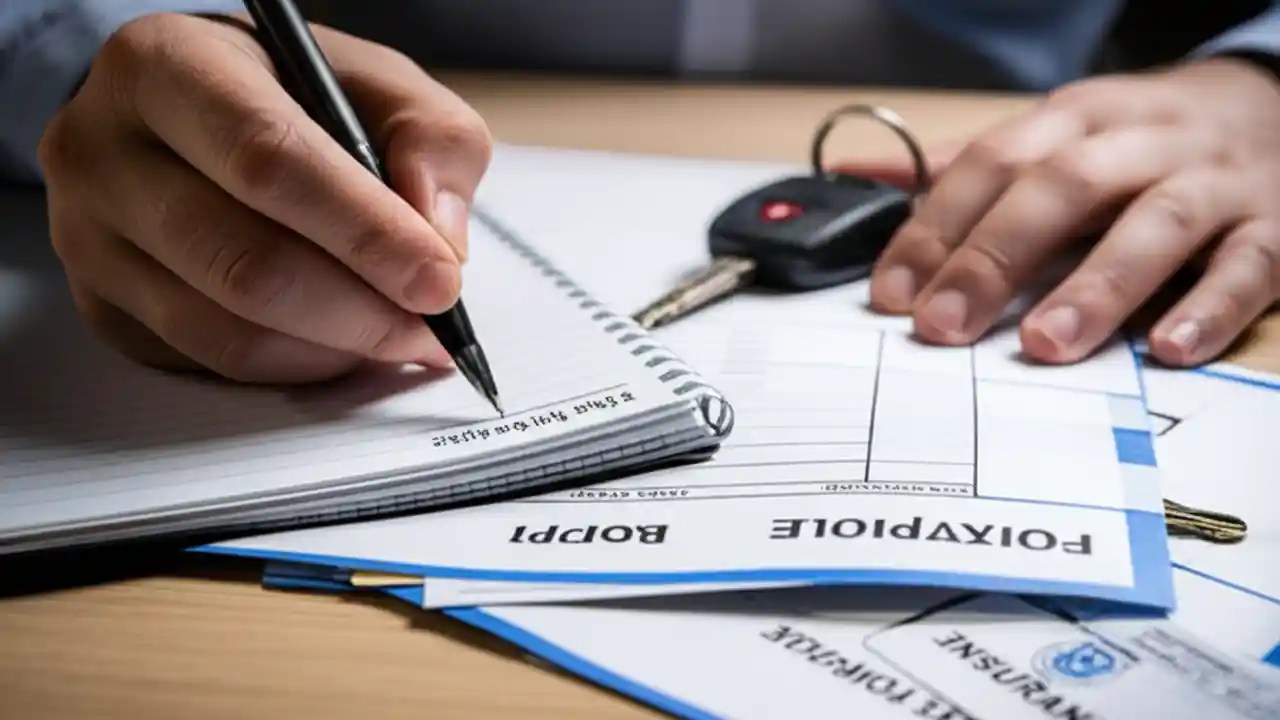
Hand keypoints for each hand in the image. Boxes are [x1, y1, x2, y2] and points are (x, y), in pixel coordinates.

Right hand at [38, 12, 491, 382]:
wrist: (188, 116)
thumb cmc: (287, 95)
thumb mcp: (373, 81)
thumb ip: (429, 136)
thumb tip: (438, 235)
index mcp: (166, 65)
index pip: (267, 158)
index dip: (364, 231)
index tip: (440, 280)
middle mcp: (103, 151)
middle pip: (245, 263)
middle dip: (362, 309)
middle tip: (432, 324)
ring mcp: (88, 239)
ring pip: (229, 329)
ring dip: (338, 348)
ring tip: (403, 336)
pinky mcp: (103, 308)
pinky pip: (215, 362)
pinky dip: (300, 366)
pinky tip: (344, 343)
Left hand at [858, 58, 1279, 365]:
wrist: (1271, 106)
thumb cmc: (1135, 142)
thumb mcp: (1052, 135)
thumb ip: (962, 164)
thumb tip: (857, 174)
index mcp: (1076, 120)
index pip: (992, 165)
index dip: (936, 228)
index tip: (891, 294)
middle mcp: (1142, 142)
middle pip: (1063, 188)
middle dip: (995, 257)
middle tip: (943, 327)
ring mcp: (1214, 182)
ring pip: (1157, 223)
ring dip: (1098, 285)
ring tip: (1044, 343)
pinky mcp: (1274, 226)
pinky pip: (1249, 264)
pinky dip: (1211, 307)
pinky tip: (1170, 350)